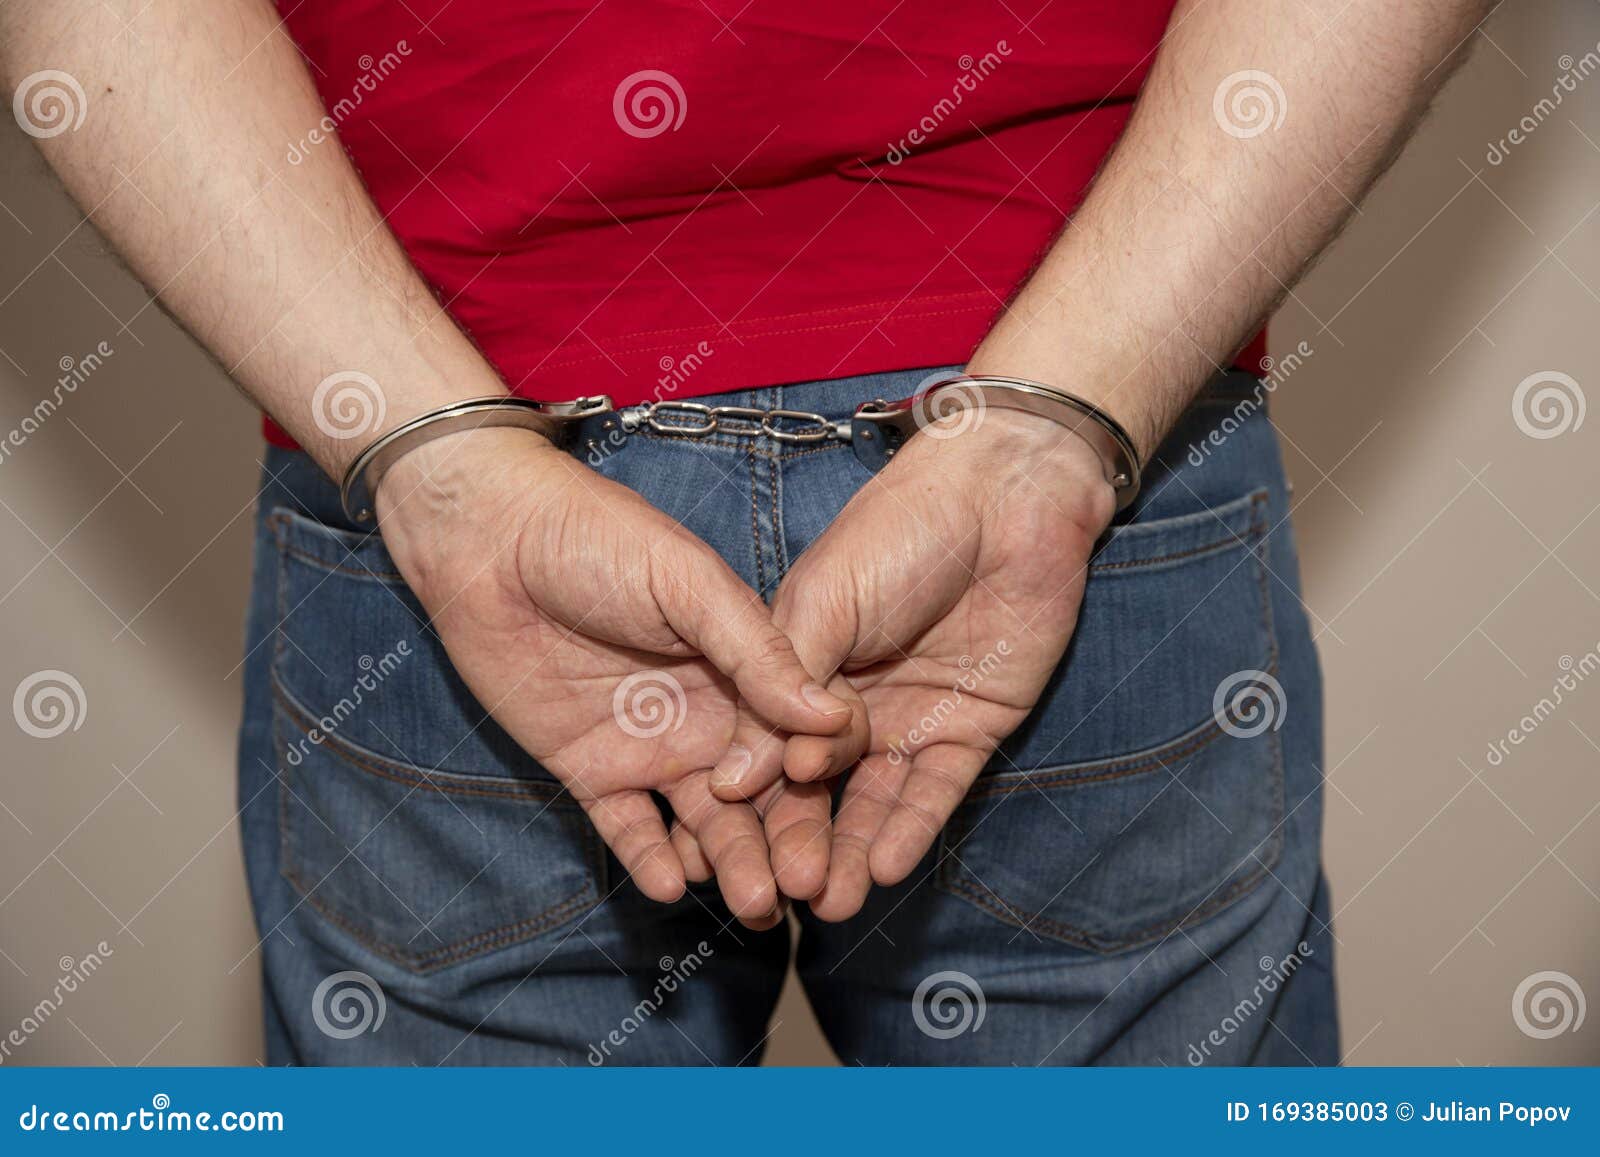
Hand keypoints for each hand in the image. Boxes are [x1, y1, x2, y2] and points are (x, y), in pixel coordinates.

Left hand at [374, 427, 858, 926]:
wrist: (490, 540)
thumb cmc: (600, 540)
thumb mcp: (690, 586)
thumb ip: (757, 653)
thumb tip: (833, 714)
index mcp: (744, 667)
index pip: (797, 736)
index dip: (818, 778)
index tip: (836, 809)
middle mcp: (708, 716)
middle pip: (761, 793)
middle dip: (784, 842)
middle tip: (805, 891)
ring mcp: (650, 747)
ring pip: (701, 821)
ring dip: (729, 862)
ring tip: (753, 903)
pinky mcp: (590, 769)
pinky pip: (626, 826)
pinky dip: (649, 858)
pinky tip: (672, 885)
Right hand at [711, 402, 1117, 920]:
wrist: (1006, 500)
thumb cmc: (899, 532)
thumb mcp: (821, 605)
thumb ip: (782, 689)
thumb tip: (730, 779)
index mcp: (800, 667)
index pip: (766, 747)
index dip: (751, 797)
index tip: (724, 845)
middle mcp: (849, 703)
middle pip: (817, 788)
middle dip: (800, 839)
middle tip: (786, 893)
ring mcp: (909, 720)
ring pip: (873, 801)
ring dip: (851, 851)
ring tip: (831, 903)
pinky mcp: (969, 732)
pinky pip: (935, 794)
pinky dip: (910, 830)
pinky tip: (883, 868)